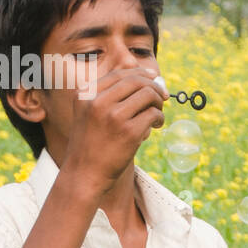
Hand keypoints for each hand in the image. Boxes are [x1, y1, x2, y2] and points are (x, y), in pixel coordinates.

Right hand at [63, 66, 167, 197]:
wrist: (84, 174)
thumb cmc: (91, 144)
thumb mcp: (88, 114)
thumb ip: (109, 97)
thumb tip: (147, 79)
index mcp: (85, 94)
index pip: (118, 74)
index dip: (140, 74)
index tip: (153, 78)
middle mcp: (97, 102)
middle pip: (135, 81)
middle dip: (154, 87)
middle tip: (163, 96)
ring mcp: (113, 116)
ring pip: (148, 95)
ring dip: (158, 103)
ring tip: (157, 115)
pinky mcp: (129, 132)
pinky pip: (153, 114)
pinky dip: (159, 118)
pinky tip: (156, 126)